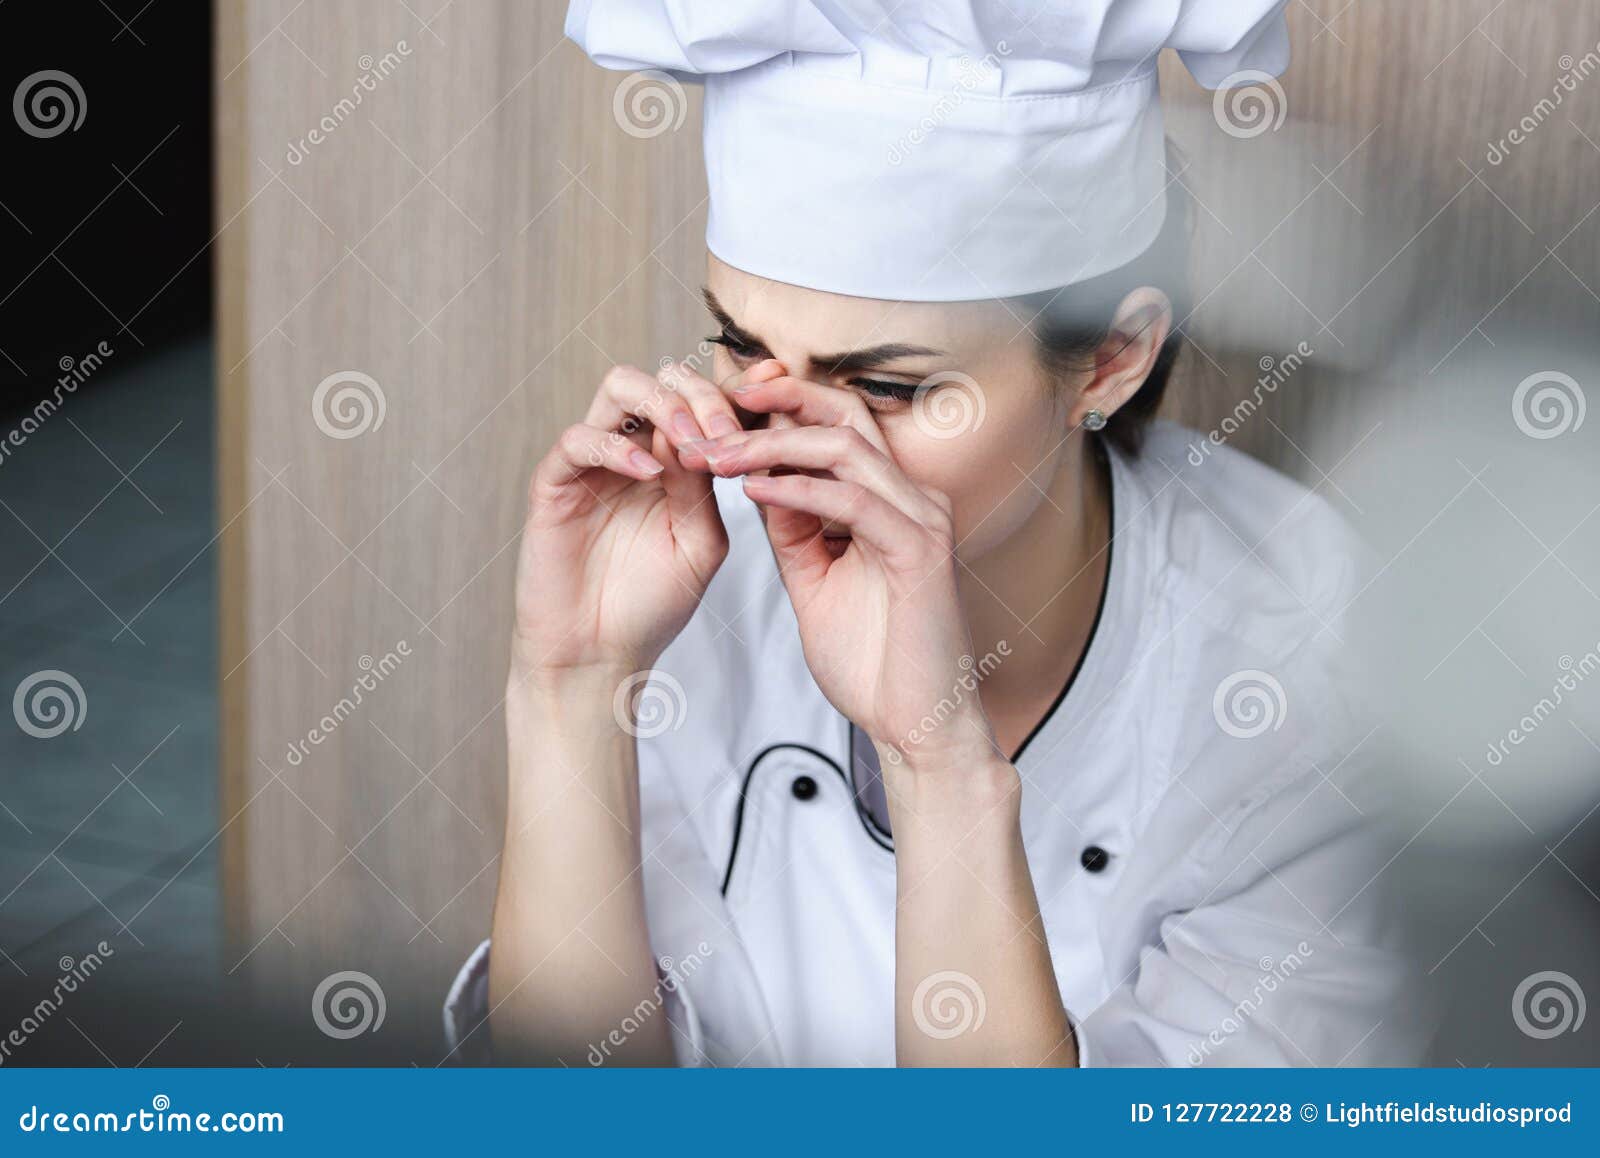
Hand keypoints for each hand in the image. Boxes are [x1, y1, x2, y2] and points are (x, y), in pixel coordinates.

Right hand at [509, 359, 782, 688]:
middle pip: (665, 377)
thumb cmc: (653, 605)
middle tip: (728, 433)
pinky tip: (649, 474)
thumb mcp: (702, 543)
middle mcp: (632, 448)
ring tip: (690, 444)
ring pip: (620, 387)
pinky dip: (618, 446)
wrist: (599, 656)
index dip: (738, 387)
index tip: (779, 384)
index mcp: (673, 460)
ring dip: (663, 405)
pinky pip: (579, 439)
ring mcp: (592, 461)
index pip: (703, 399)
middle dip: (704, 395)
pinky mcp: (553, 483)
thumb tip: (712, 430)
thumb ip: (708, 486)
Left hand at [694, 376, 1001, 772]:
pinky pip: (852, 501)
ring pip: (845, 447)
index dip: (782, 406)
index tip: (721, 407)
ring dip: (773, 445)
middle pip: (848, 412)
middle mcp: (913, 497)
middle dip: (780, 397)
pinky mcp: (920, 549)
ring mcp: (922, 518)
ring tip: (717, 453)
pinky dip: (799, 490)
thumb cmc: (872, 660)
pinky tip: (753, 490)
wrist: (914, 722)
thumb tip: (757, 478)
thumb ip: (792, 529)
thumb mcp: (813, 578)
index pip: (837, 426)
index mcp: (892, 499)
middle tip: (718, 399)